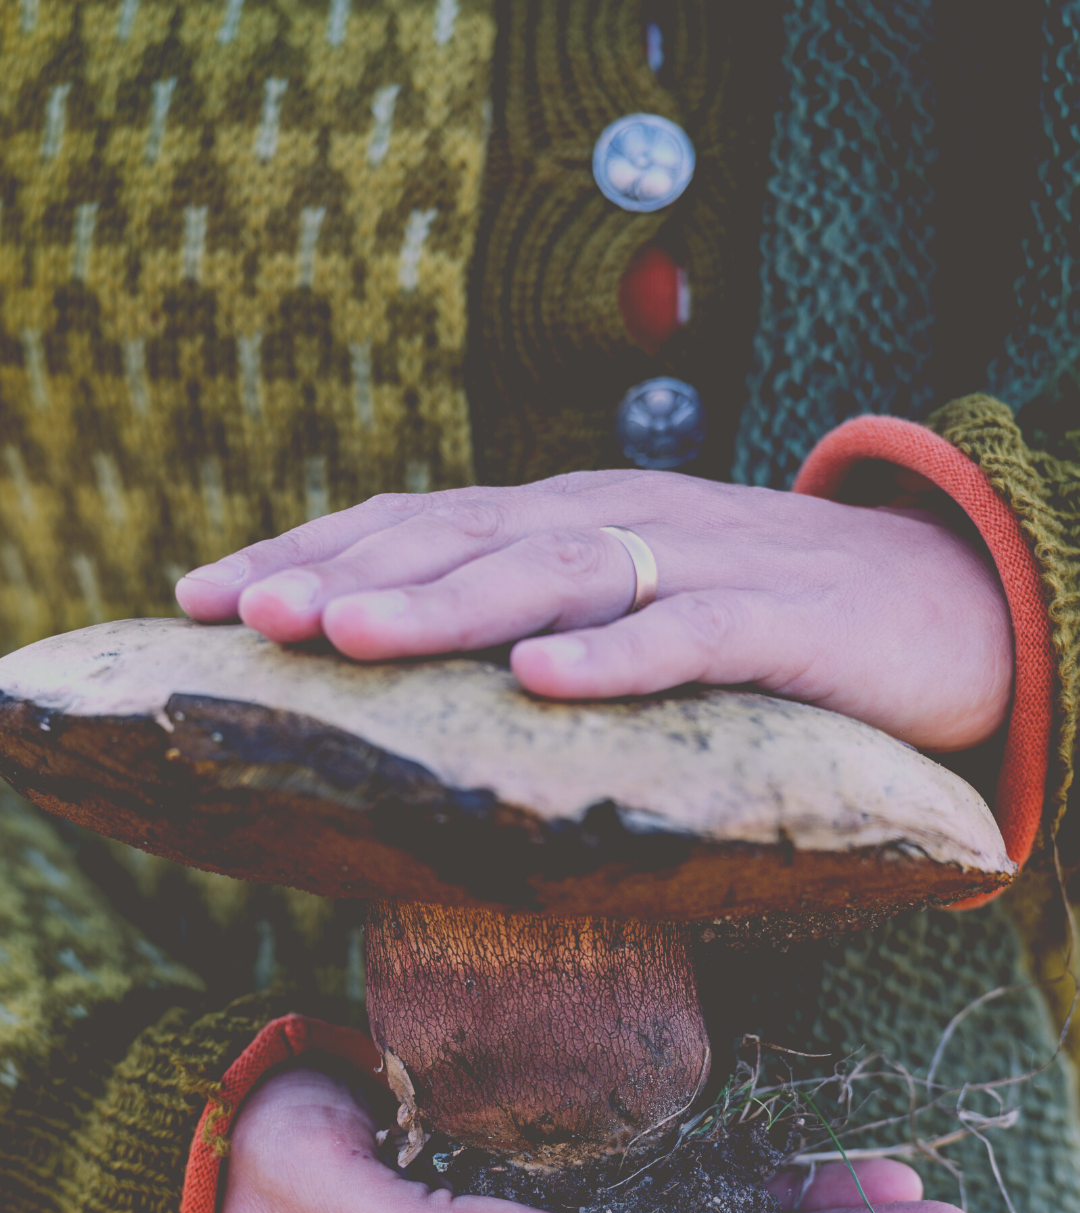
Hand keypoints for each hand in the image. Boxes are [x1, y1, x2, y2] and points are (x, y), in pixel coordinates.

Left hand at [175, 470, 1012, 751]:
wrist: (942, 600)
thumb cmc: (767, 614)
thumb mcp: (627, 593)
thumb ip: (532, 607)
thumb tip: (406, 664)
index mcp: (571, 516)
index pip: (416, 521)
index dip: (308, 554)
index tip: (199, 599)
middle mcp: (617, 522)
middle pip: (462, 536)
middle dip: (346, 575)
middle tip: (247, 618)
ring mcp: (699, 564)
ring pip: (554, 572)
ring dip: (444, 604)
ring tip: (348, 638)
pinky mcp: (779, 623)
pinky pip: (688, 634)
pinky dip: (614, 655)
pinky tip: (541, 680)